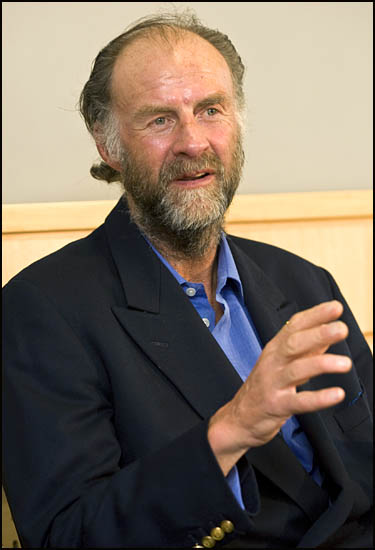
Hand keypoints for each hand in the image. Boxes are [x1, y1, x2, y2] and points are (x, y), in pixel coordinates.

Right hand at [207, 300, 351, 474]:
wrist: (240, 417)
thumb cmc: (265, 386)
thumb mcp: (284, 362)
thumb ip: (307, 348)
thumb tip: (329, 332)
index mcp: (275, 348)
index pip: (294, 326)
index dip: (315, 315)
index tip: (335, 307)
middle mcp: (272, 362)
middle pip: (293, 343)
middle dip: (318, 333)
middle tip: (341, 328)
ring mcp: (273, 383)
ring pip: (296, 370)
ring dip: (321, 364)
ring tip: (345, 364)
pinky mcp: (276, 405)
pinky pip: (299, 401)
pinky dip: (319, 398)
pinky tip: (336, 394)